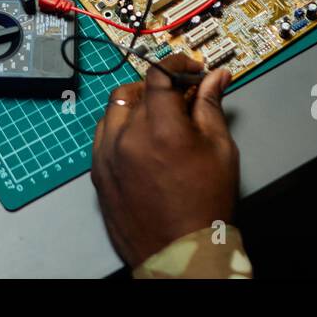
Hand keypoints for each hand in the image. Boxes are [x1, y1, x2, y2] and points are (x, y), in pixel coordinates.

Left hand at [91, 54, 237, 268]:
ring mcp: (106, 155)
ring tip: (158, 117)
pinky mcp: (97, 172)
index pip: (159, 74)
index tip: (191, 70)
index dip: (176, 64)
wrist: (180, 252)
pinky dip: (119, 127)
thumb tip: (216, 77)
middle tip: (180, 97)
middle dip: (159, 86)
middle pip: (135, 89)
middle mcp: (127, 136)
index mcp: (161, 128)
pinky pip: (102, 135)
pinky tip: (139, 138)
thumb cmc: (206, 203)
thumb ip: (211, 106)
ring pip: (114, 110)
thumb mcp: (220, 149)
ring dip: (135, 104)